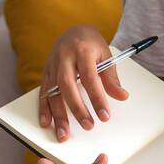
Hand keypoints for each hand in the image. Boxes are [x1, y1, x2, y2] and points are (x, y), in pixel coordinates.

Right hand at [38, 24, 128, 141]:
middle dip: (77, 109)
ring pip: (52, 91)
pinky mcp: (45, 72)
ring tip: (64, 133)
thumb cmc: (91, 44)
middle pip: (67, 86)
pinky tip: (46, 123)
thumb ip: (111, 77)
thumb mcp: (106, 55)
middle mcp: (64, 57)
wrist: (74, 30)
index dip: (97, 98)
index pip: (89, 77)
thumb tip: (121, 96)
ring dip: (58, 114)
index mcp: (82, 50)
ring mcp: (52, 65)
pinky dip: (43, 109)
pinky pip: (42, 92)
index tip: (104, 115)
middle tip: (87, 126)